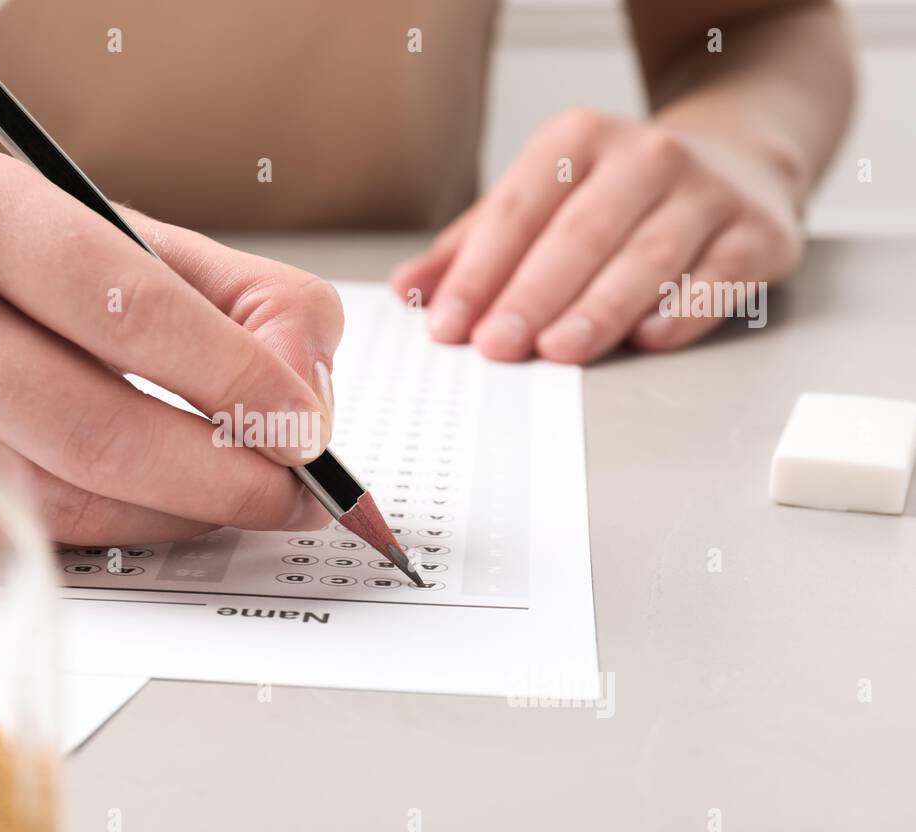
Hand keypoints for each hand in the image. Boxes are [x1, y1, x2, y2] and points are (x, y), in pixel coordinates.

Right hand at [0, 146, 341, 545]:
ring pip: (67, 500)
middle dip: (223, 477)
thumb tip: (306, 392)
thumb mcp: (124, 240)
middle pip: (93, 429)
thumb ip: (240, 298)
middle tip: (299, 492)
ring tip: (250, 498)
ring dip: (183, 511)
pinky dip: (128, 525)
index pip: (126, 308)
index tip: (307, 426)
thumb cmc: (3, 257)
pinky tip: (172, 505)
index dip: (234, 381)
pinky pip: (32, 532)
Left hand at [390, 109, 801, 362]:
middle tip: (497, 346)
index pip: (518, 211)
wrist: (737, 163)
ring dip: (599, 308)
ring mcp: (708, 193)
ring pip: (647, 256)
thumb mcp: (540, 202)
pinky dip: (683, 310)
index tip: (447, 325)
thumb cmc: (615, 197)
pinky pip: (718, 278)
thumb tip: (410, 290)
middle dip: (532, 295)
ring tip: (559, 350)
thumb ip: (473, 248)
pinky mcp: (759, 235)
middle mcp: (646, 156)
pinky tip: (647, 339)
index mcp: (578, 142)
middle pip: (579, 234)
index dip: (479, 272)